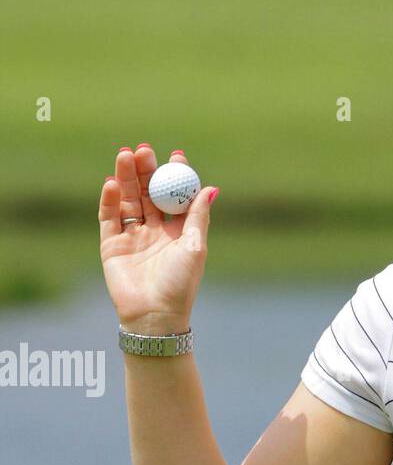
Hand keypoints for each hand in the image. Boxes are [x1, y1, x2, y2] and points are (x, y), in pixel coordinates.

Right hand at [98, 144, 217, 326]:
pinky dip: (110, 200)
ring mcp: (132, 237)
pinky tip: (112, 183)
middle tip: (144, 149)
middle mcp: (154, 231)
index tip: (177, 155)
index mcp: (178, 232)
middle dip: (146, 170)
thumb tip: (211, 188)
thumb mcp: (195, 247)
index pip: (175, 197)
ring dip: (126, 177)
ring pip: (128, 200)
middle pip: (148, 193)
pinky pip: (109, 218)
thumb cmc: (180, 284)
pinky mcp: (111, 245)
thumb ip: (198, 217)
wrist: (155, 314)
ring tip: (126, 154)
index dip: (175, 176)